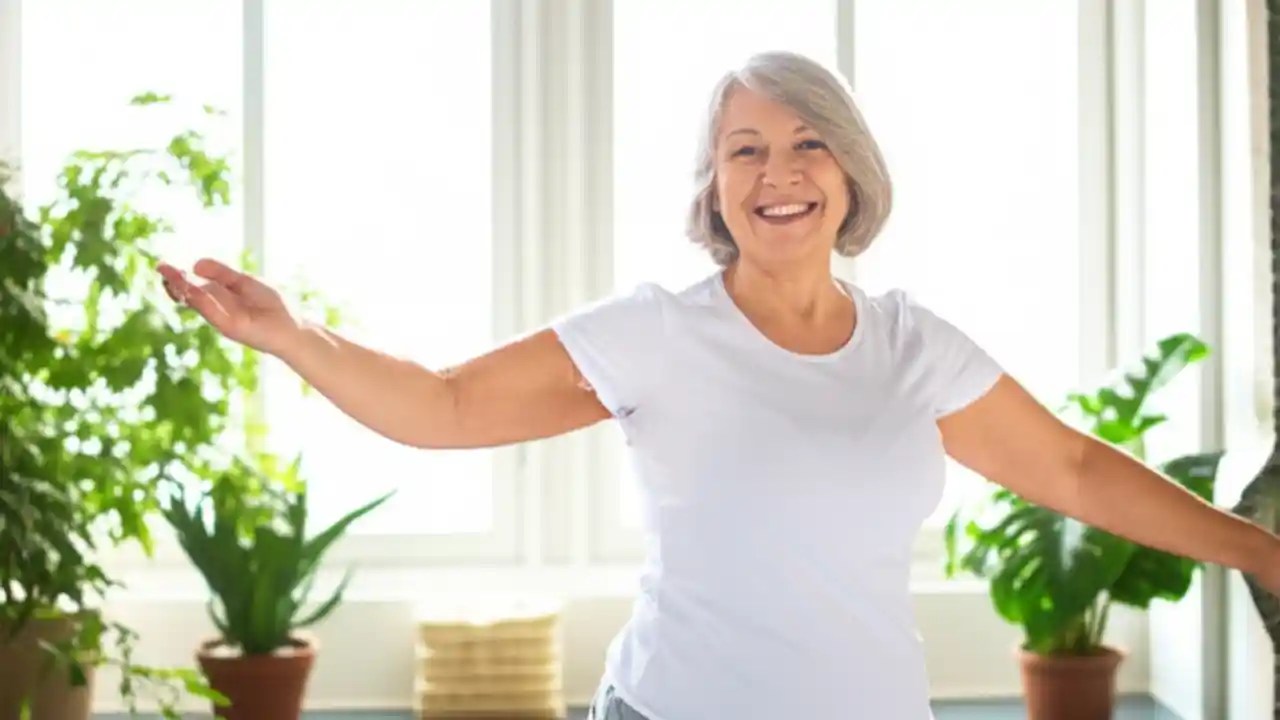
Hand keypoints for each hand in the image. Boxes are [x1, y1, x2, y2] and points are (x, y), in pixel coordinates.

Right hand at [157, 258, 302, 356]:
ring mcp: (222, 319)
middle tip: (160, 268)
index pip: (194, 286)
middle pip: (191, 294)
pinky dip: (201, 300)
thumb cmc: (273, 305)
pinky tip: (191, 288)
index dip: (180, 277)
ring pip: (198, 302)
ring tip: (170, 275)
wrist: (293, 327)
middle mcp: (218, 309)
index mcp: (221, 298)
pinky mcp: (230, 327)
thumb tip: (196, 264)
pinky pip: (212, 311)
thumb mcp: (246, 283)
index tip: (164, 267)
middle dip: (176, 282)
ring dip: (183, 288)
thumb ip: (223, 274)